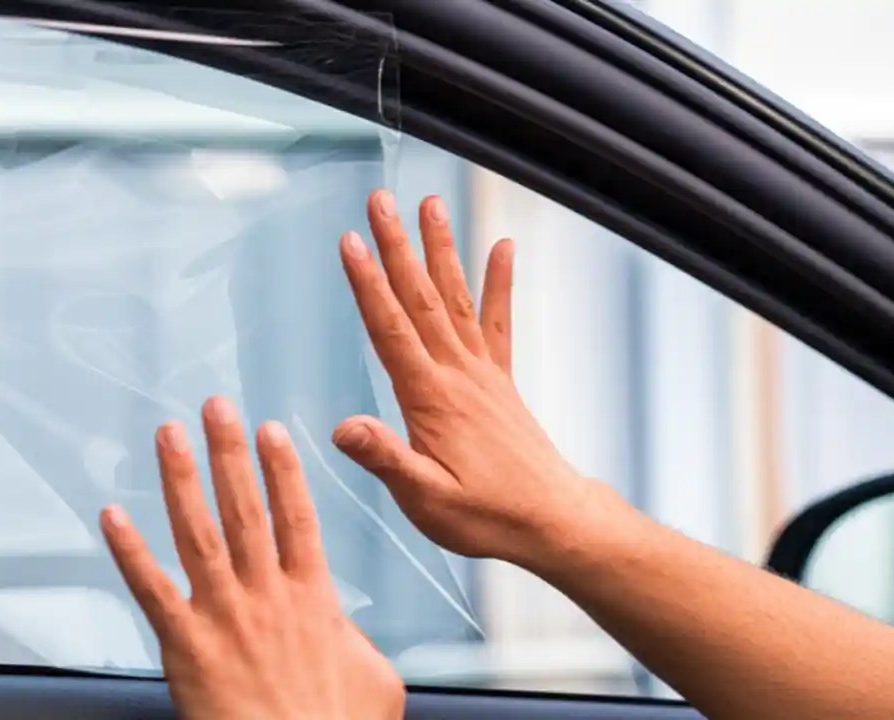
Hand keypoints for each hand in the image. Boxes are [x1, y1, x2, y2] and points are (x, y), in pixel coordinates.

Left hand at [101, 397, 403, 719]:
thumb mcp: (376, 680)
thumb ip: (354, 639)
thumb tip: (343, 627)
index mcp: (313, 599)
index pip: (296, 517)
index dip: (283, 470)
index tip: (272, 431)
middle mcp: (266, 597)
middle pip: (245, 509)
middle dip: (229, 453)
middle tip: (216, 408)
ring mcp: (223, 618)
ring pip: (199, 533)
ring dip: (181, 479)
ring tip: (169, 436)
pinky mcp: (185, 647)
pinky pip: (150, 589)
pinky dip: (130, 550)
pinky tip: (112, 515)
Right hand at [331, 191, 607, 565]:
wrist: (552, 520)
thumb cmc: (486, 516)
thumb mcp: (426, 500)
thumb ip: (386, 460)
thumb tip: (342, 428)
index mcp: (431, 400)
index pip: (391, 330)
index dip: (368, 284)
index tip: (350, 241)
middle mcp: (458, 375)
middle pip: (420, 299)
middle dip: (397, 247)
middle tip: (379, 200)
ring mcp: (482, 374)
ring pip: (456, 298)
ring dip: (440, 250)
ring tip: (429, 203)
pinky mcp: (500, 382)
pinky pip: (498, 322)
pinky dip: (499, 282)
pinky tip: (503, 247)